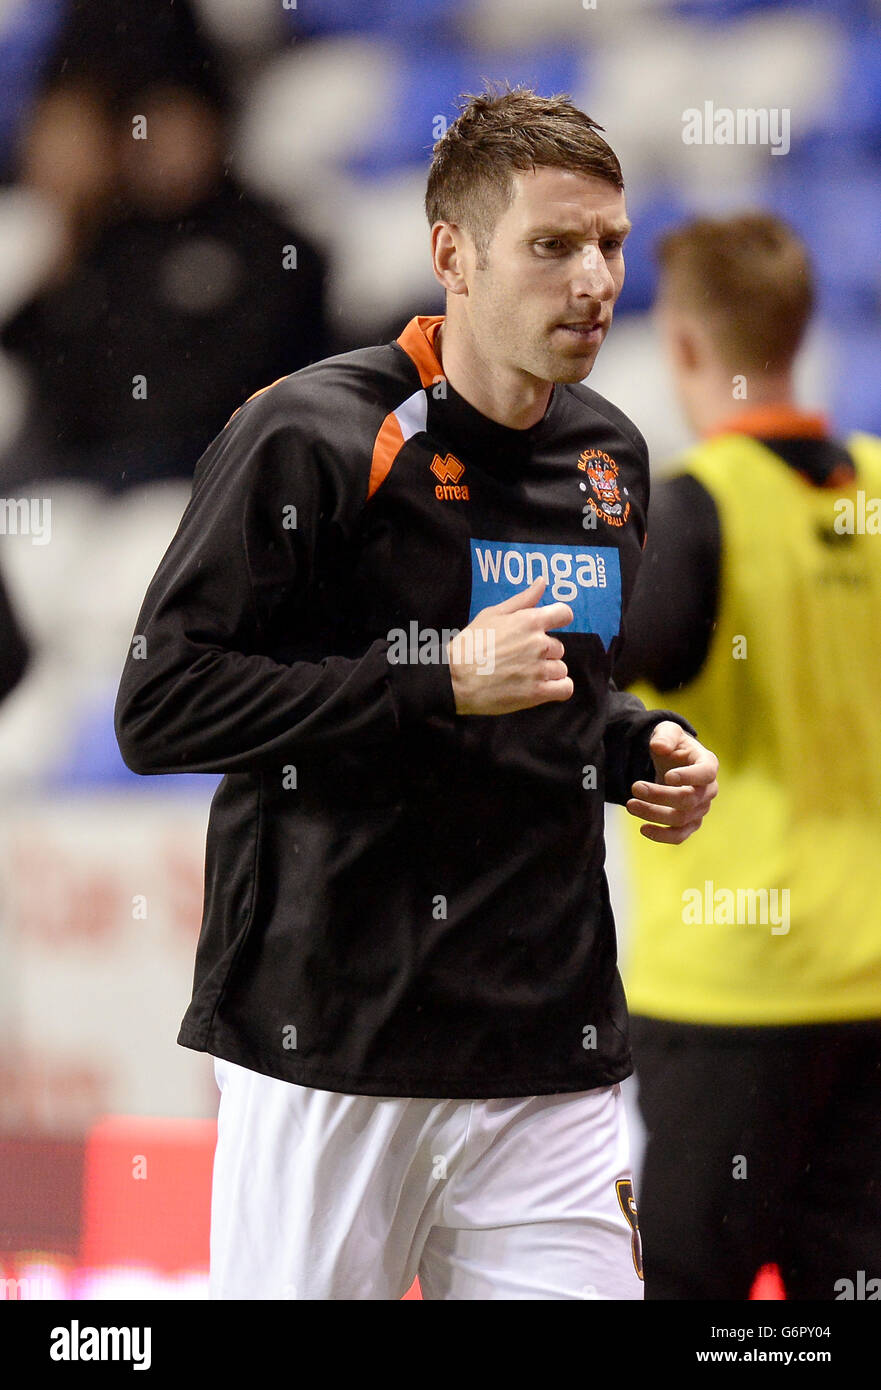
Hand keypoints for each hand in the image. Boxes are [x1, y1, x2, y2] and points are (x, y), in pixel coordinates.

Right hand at [447, 578, 574, 714]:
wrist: (455, 679)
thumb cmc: (470, 645)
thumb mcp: (492, 614)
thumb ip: (522, 599)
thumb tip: (542, 582)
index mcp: (530, 621)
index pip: (564, 614)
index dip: (559, 620)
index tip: (550, 628)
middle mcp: (539, 644)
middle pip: (558, 647)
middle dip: (543, 653)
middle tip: (519, 659)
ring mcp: (539, 669)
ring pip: (560, 669)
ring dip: (547, 673)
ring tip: (523, 675)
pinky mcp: (538, 692)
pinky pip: (565, 688)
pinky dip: (557, 689)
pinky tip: (541, 688)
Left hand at [626, 720, 718, 843]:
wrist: (670, 762)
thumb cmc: (671, 744)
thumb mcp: (667, 731)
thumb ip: (665, 736)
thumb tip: (659, 747)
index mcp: (708, 764)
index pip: (705, 773)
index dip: (689, 777)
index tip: (667, 776)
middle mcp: (708, 789)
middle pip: (689, 799)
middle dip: (660, 796)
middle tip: (635, 787)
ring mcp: (700, 808)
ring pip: (681, 819)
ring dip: (654, 814)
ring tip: (630, 805)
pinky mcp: (690, 823)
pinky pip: (680, 835)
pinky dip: (662, 835)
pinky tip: (643, 829)